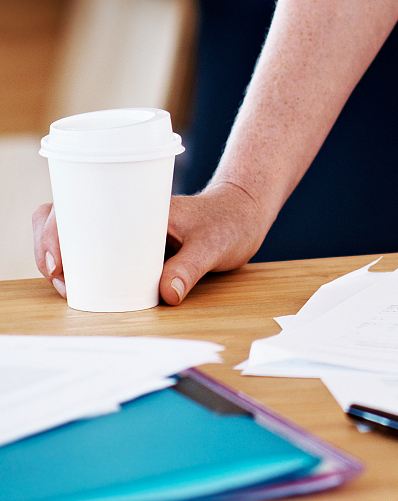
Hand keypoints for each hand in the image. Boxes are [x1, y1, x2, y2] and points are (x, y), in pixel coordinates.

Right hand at [32, 183, 270, 306]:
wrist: (246, 211)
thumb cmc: (231, 220)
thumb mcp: (214, 245)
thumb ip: (190, 269)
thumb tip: (164, 296)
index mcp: (139, 204)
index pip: (82, 206)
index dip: (57, 231)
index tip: (56, 260)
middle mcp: (126, 213)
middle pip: (67, 218)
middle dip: (48, 244)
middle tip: (57, 275)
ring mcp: (127, 228)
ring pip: (76, 234)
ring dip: (60, 256)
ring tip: (64, 284)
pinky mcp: (133, 244)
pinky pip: (96, 249)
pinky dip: (79, 263)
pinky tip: (76, 284)